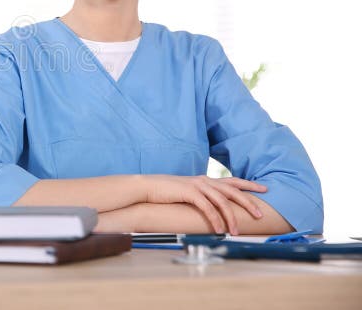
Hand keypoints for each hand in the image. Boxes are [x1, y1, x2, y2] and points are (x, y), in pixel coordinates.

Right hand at [143, 175, 266, 234]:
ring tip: (236, 230)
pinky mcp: (190, 192)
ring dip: (231, 217)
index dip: (248, 184)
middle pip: (232, 190)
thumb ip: (201, 196)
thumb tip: (212, 208)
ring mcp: (198, 185)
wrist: (148, 187)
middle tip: (259, 214)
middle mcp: (205, 180)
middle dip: (248, 202)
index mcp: (206, 179)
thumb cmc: (166, 191)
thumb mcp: (188, 192)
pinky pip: (207, 207)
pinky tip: (219, 229)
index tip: (264, 189)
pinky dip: (215, 219)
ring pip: (222, 201)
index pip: (232, 181)